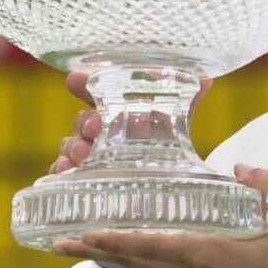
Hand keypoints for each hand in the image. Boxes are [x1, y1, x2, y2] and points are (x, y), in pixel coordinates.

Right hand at [48, 71, 212, 173]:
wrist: (158, 189)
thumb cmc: (157, 152)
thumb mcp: (172, 128)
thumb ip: (186, 105)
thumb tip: (207, 77)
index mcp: (113, 116)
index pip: (94, 97)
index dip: (83, 86)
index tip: (76, 80)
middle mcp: (95, 135)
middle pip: (82, 123)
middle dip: (85, 122)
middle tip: (95, 127)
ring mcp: (85, 158)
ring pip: (69, 147)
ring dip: (71, 148)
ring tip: (81, 154)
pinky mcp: (79, 181)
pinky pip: (63, 175)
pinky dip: (60, 172)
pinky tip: (64, 172)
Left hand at [51, 165, 267, 267]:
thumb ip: (265, 184)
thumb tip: (240, 167)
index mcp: (202, 255)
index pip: (147, 246)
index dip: (112, 240)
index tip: (83, 234)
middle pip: (131, 261)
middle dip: (94, 250)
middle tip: (61, 241)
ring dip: (113, 258)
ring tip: (85, 245)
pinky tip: (130, 258)